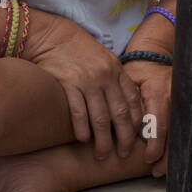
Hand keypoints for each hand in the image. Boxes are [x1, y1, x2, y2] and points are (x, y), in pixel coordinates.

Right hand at [20, 14, 144, 160]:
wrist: (54, 36)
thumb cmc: (79, 51)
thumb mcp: (103, 60)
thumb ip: (114, 80)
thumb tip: (124, 106)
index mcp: (116, 70)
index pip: (133, 101)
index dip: (136, 122)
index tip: (136, 137)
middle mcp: (105, 76)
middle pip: (120, 114)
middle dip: (123, 138)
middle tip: (122, 154)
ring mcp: (87, 81)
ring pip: (100, 119)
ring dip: (102, 141)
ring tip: (101, 154)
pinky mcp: (68, 84)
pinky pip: (78, 113)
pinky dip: (82, 129)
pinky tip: (83, 140)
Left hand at [123, 61, 191, 177]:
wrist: (154, 55)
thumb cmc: (138, 73)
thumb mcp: (127, 85)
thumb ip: (130, 106)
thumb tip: (132, 132)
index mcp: (157, 91)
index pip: (160, 125)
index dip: (155, 147)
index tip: (149, 160)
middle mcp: (179, 94)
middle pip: (180, 133)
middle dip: (170, 157)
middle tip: (158, 171)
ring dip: (189, 152)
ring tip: (175, 166)